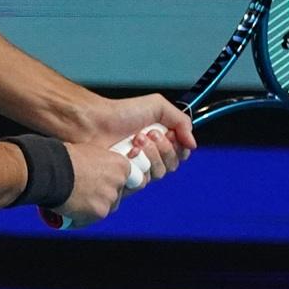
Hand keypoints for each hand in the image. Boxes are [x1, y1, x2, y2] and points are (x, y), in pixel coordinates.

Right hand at [52, 143, 141, 227]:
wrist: (52, 170)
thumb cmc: (65, 157)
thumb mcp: (89, 152)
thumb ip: (100, 163)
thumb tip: (96, 171)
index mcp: (120, 165)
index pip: (128, 178)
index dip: (115, 182)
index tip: (106, 184)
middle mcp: (119, 182)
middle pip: (116, 195)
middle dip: (103, 196)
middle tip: (86, 192)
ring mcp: (110, 199)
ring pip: (105, 207)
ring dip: (93, 207)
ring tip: (75, 200)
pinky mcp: (99, 213)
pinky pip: (92, 218)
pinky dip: (81, 217)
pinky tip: (69, 210)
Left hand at [72, 94, 196, 184]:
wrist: (96, 124)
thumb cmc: (121, 113)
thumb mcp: (157, 106)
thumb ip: (181, 121)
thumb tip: (192, 143)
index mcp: (161, 139)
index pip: (181, 153)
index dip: (177, 146)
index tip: (170, 134)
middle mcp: (151, 155)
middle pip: (172, 164)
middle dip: (162, 148)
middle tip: (147, 134)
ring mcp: (139, 167)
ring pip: (159, 173)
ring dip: (149, 155)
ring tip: (135, 141)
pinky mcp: (128, 178)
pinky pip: (143, 181)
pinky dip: (137, 165)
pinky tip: (127, 153)